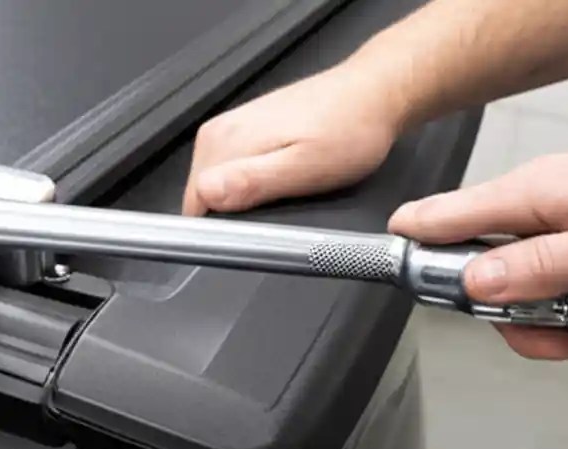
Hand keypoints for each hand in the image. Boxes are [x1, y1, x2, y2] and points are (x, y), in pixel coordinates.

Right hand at [182, 63, 405, 215]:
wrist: (374, 93)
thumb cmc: (351, 130)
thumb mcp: (306, 167)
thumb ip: (253, 182)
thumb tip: (206, 194)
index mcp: (227, 141)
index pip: (193, 204)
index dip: (218, 231)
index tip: (252, 236)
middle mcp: (221, 130)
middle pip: (202, 195)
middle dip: (231, 215)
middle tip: (278, 215)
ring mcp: (234, 126)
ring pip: (216, 184)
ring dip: (243, 199)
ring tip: (284, 196)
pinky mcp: (248, 127)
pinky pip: (233, 169)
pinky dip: (251, 183)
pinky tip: (282, 181)